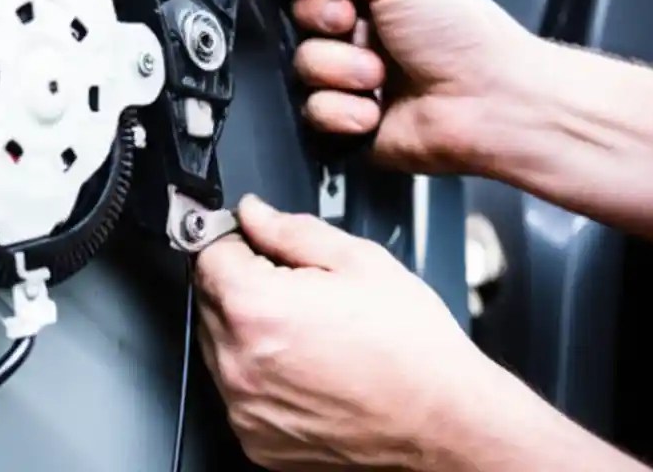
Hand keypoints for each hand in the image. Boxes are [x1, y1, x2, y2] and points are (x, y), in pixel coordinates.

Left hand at [195, 196, 647, 471]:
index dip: (236, 242)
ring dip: (248, 333)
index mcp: (256, 308)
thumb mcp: (359, 261)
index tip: (257, 246)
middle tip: (299, 292)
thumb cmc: (413, 349)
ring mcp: (244, 407)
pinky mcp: (255, 439)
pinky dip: (261, 378)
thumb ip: (292, 230)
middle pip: (209, 301)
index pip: (207, 254)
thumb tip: (254, 213)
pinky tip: (306, 370)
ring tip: (310, 335)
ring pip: (220, 347)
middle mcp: (239, 362)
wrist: (445, 422)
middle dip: (243, 286)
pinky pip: (239, 392)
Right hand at [272, 0, 537, 173]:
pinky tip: (378, 110)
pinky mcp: (349, 125)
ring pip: (303, 71)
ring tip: (382, 78)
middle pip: (297, 27)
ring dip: (342, 73)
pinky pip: (314, 114)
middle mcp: (357, 37)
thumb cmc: (465, 35)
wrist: (494, 105)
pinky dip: (346, 112)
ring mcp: (352, 83)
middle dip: (328, 31)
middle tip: (363, 32)